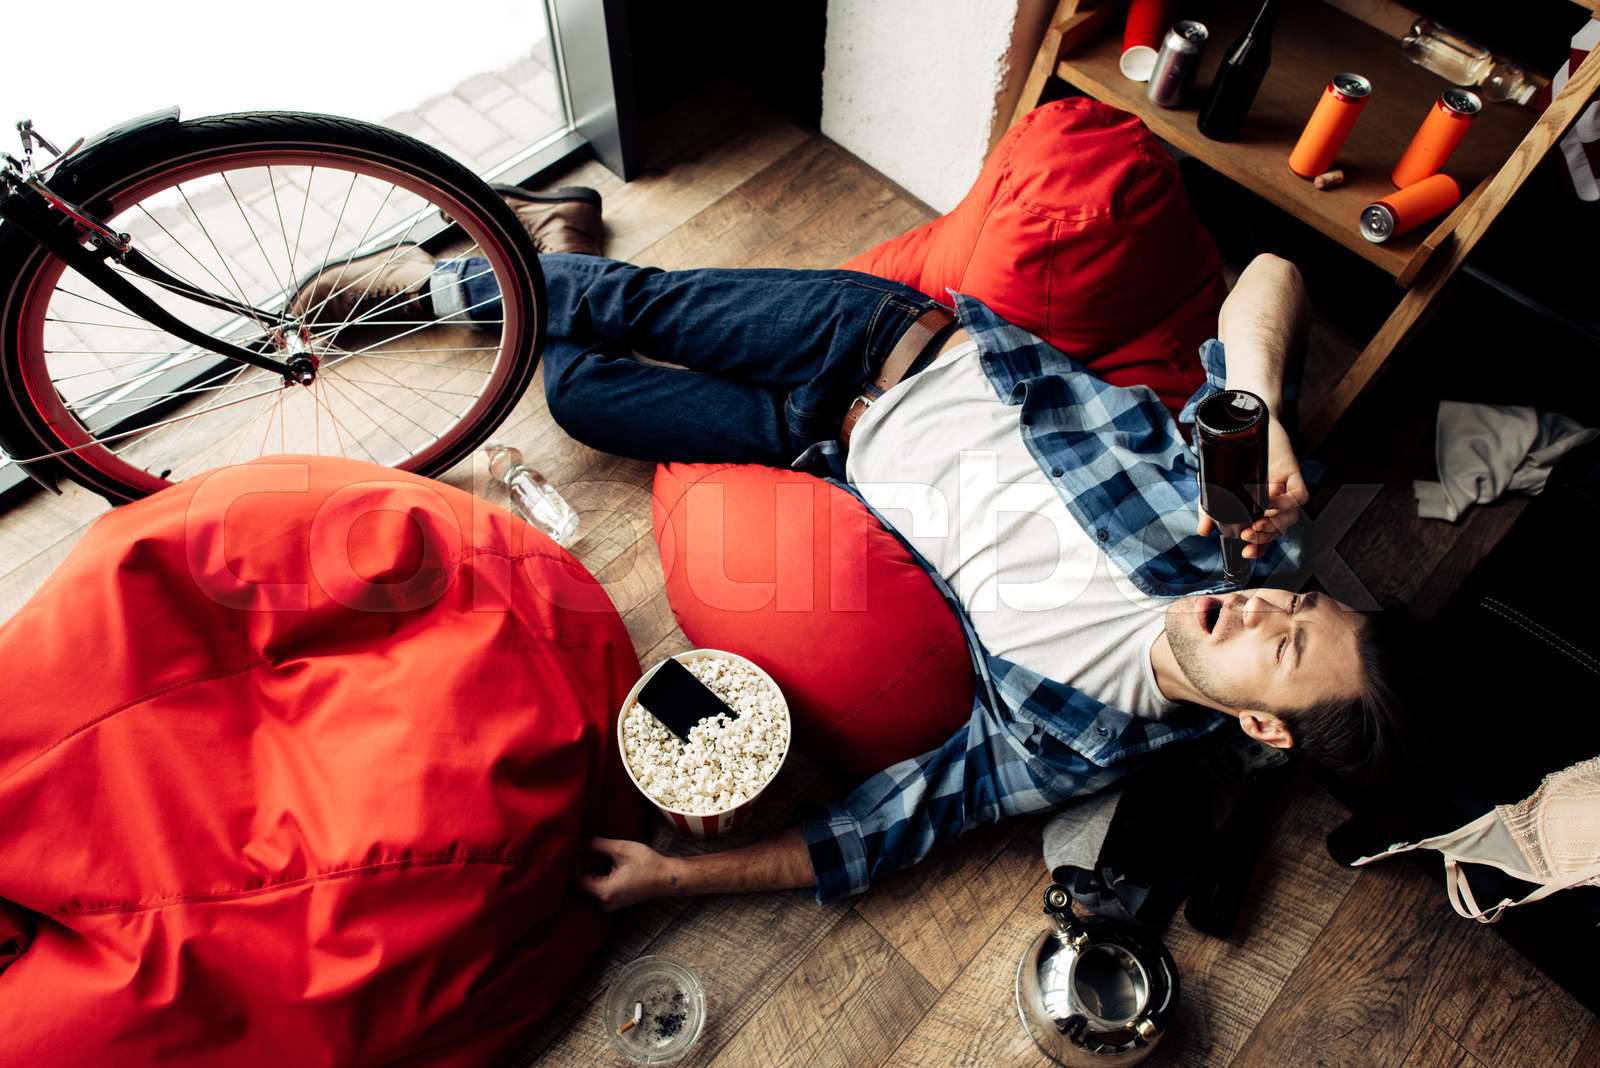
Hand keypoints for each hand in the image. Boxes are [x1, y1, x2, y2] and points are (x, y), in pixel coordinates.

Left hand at [577, 837, 679, 910]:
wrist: (666, 878)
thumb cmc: (646, 863)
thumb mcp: (620, 849)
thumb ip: (597, 845)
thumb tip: (581, 842)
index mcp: (604, 892)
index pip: (577, 880)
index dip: (576, 864)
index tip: (580, 849)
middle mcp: (604, 903)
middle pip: (581, 886)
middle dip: (581, 867)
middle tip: (584, 850)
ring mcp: (610, 904)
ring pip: (589, 888)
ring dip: (588, 872)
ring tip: (593, 855)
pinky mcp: (615, 902)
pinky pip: (597, 890)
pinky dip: (596, 878)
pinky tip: (603, 864)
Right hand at [1197, 416, 1308, 558]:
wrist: (1245, 422)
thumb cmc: (1234, 456)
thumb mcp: (1216, 484)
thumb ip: (1210, 507)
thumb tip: (1202, 531)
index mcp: (1262, 507)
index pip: (1267, 534)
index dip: (1261, 547)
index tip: (1247, 552)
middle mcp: (1277, 501)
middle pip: (1280, 528)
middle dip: (1266, 536)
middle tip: (1248, 535)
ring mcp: (1287, 488)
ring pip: (1292, 515)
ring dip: (1276, 522)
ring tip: (1257, 521)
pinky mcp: (1294, 473)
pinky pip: (1300, 495)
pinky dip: (1289, 501)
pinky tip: (1271, 498)